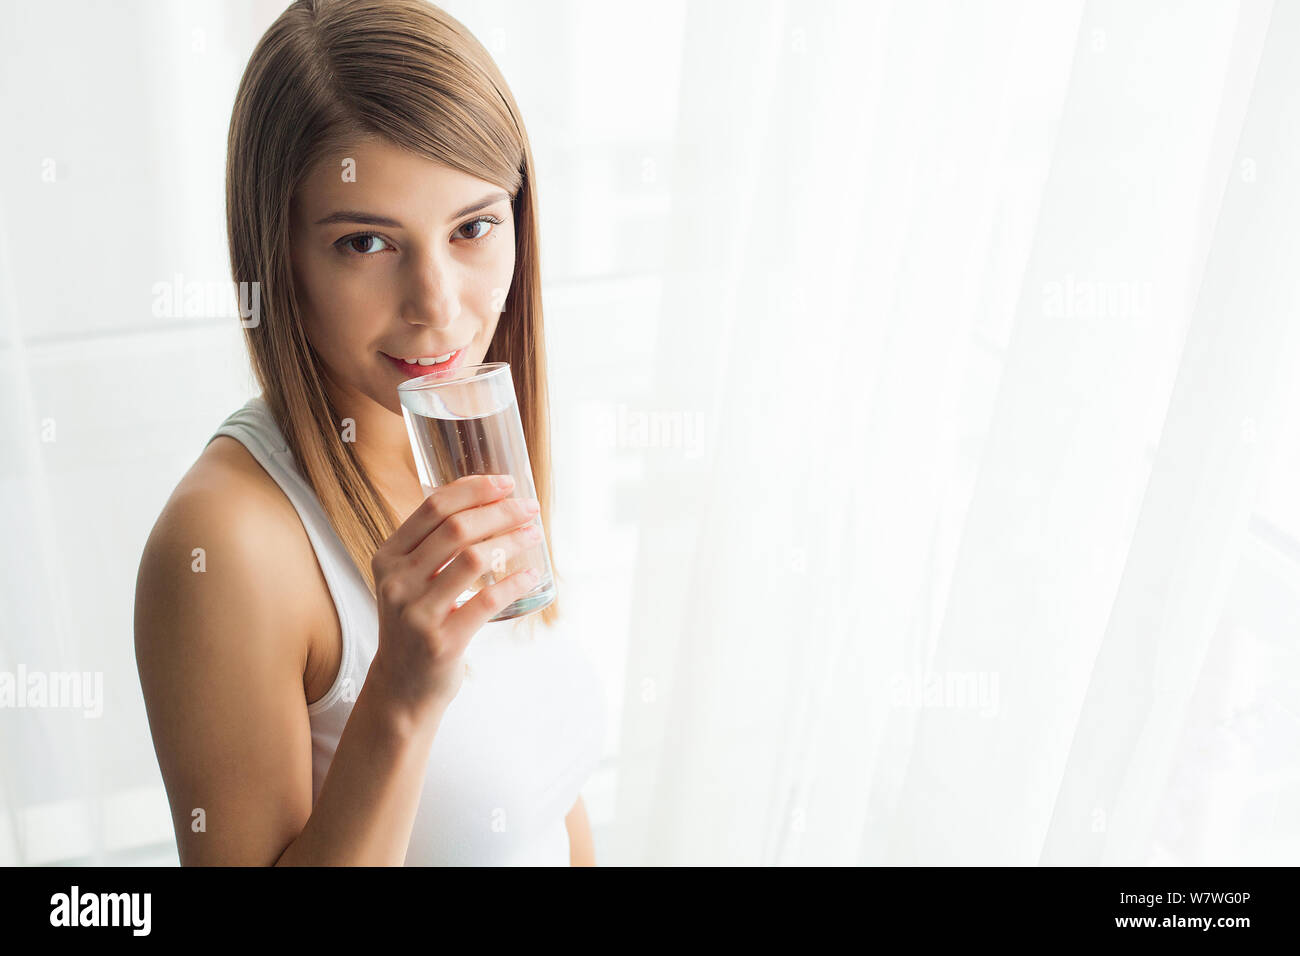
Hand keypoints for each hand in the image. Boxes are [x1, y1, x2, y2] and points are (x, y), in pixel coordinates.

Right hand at [368, 474, 541, 717]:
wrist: (401, 688)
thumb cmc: (415, 626)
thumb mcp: (407, 581)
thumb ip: (432, 547)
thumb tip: (486, 503)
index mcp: (388, 557)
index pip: (433, 507)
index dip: (474, 489)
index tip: (506, 482)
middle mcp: (397, 581)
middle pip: (456, 528)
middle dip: (500, 511)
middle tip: (529, 507)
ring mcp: (417, 613)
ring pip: (474, 559)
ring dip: (512, 540)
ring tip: (535, 533)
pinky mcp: (442, 641)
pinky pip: (487, 600)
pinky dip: (515, 583)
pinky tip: (533, 574)